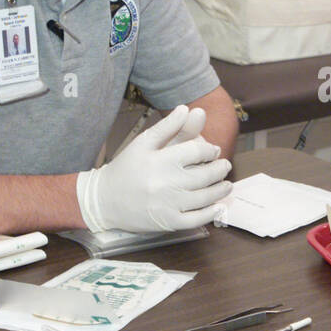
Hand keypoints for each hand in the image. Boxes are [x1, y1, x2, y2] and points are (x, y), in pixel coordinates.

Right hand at [76, 104, 232, 232]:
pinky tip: (217, 207)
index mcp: (160, 160)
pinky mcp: (167, 222)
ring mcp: (167, 205)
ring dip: (220, 191)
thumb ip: (167, 127)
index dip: (209, 150)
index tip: (213, 151)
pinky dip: (210, 214)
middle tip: (225, 166)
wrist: (103, 200)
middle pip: (205, 175)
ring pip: (205, 197)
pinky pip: (195, 220)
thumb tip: (187, 108)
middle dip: (220, 169)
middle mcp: (166, 182)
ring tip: (226, 185)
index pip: (197, 151)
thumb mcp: (143, 143)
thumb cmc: (126, 168)